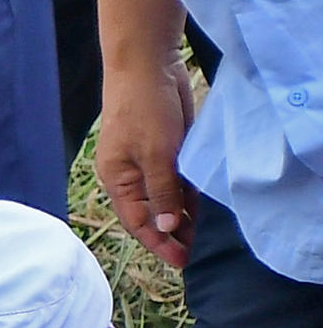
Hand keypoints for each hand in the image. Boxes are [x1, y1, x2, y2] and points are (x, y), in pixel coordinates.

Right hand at [94, 61, 197, 267]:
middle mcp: (133, 176)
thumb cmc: (143, 109)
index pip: (138, 222)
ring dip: (186, 215)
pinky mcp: (169, 149)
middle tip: (200, 252)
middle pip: (153, 213)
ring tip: (209, 234)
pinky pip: (180, 179)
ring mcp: (151, 162)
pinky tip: (208, 206)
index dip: (158, 243)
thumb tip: (166, 228)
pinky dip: (191, 194)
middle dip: (174, 233)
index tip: (181, 261)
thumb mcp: (155, 154)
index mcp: (118, 180)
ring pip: (168, 198)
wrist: (148, 66)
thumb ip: (162, 192)